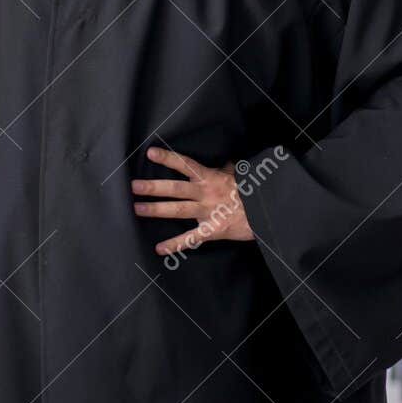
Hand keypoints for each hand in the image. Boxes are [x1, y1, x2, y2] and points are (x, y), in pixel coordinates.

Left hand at [131, 146, 255, 255]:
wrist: (267, 213)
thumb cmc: (250, 192)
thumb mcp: (237, 176)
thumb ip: (225, 169)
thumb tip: (223, 160)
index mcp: (211, 178)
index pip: (186, 165)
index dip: (168, 158)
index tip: (150, 153)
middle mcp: (206, 193)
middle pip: (176, 188)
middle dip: (154, 187)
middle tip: (133, 186)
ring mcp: (208, 212)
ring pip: (179, 210)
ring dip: (157, 210)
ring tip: (137, 208)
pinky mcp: (212, 230)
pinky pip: (191, 238)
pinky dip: (175, 245)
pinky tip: (160, 249)